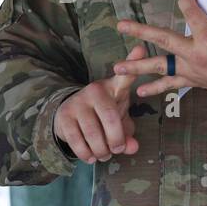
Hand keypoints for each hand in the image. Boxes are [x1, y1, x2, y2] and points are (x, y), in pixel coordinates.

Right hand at [54, 45, 149, 163]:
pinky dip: (86, 154)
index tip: (141, 48)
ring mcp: (78, 102)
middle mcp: (95, 91)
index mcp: (114, 87)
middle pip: (111, 118)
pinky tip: (90, 157)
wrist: (70, 115)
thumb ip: (128, 134)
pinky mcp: (64, 115)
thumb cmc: (102, 115)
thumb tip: (132, 148)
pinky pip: (77, 140)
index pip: (125, 76)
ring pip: (93, 133)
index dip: (133, 62)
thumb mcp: (119, 121)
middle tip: (117, 149)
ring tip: (104, 155)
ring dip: (101, 150)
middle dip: (116, 140)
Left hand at [113, 0, 206, 98]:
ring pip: (160, 67)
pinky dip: (156, 89)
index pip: (190, 13)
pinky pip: (171, 85)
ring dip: (137, 67)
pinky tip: (139, 92)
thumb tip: (197, 6)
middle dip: (140, 31)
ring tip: (117, 68)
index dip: (188, 2)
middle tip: (120, 25)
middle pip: (163, 39)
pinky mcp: (194, 81)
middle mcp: (196, 55)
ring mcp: (193, 70)